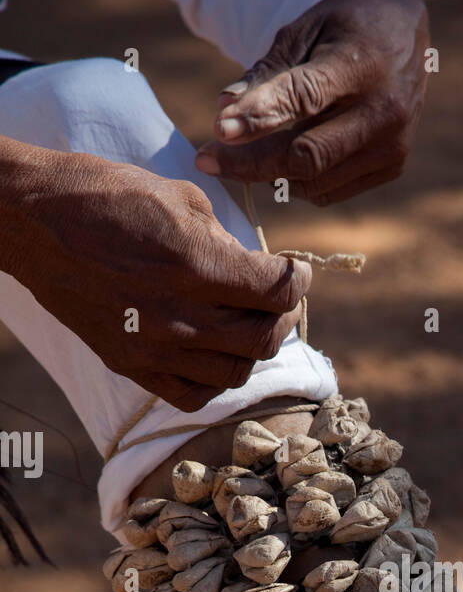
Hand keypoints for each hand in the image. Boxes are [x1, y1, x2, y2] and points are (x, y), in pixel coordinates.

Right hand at [14, 151, 310, 410]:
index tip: (297, 271)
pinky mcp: (133, 365)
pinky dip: (214, 379)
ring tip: (245, 325)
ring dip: (251, 349)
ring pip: (235, 372)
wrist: (35, 222)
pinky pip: (193, 396)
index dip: (298, 280)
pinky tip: (213, 353)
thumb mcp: (178, 197)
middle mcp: (180, 315)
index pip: (277, 292)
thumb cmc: (105, 195)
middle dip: (281, 317)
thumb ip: (224, 238)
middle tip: (275, 301)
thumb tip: (251, 266)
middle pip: (263, 339)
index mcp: (197, 265)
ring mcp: (155, 347)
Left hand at [195, 0, 428, 204]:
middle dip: (252, 163)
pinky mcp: (392, 166)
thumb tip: (225, 112)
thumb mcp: (301, 31)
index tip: (218, 131)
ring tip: (244, 156)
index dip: (259, 118)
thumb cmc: (340, 28)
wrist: (403, 31)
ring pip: (316, 181)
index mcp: (363, 64)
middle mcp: (386, 111)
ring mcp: (393, 144)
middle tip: (208, 161)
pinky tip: (282, 162)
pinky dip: (298, 182)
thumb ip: (266, 72)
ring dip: (271, 174)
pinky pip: (331, 190)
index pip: (304, 98)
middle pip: (308, 155)